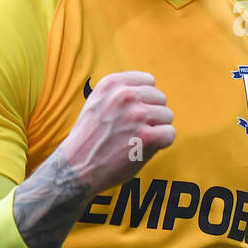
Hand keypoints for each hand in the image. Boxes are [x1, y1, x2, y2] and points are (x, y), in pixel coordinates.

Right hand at [59, 71, 174, 193]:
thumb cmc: (89, 138)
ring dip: (156, 129)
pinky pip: (170, 133)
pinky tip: (145, 148)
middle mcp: (125, 95)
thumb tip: (149, 89)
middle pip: (160, 98)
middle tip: (134, 130)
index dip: (145, 99)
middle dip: (152, 114)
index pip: (148, 81)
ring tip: (136, 139)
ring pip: (167, 116)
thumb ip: (120, 93)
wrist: (76, 167)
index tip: (134, 113)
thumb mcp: (97, 102)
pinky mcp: (147, 136)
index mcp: (112, 84)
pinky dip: (162, 143)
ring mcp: (137, 115)